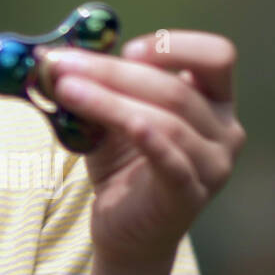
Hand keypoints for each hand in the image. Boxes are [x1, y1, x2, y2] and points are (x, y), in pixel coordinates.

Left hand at [38, 31, 245, 274]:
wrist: (124, 227)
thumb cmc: (123, 163)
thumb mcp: (110, 114)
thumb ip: (95, 84)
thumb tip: (50, 56)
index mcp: (214, 100)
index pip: (216, 56)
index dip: (173, 47)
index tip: (126, 49)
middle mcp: (224, 130)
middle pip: (175, 88)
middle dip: (112, 71)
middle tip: (63, 63)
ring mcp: (213, 165)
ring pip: (166, 121)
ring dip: (110, 100)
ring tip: (65, 89)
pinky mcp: (189, 194)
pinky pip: (172, 161)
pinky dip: (150, 140)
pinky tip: (128, 125)